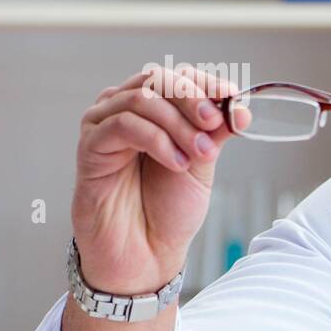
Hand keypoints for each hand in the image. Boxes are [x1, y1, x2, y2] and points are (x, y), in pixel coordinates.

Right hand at [72, 63, 250, 294]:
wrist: (146, 252)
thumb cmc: (169, 209)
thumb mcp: (202, 164)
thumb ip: (216, 133)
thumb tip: (240, 107)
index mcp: (156, 111)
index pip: (178, 77)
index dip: (206, 82)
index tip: (232, 96)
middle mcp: (126, 110)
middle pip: (158, 79)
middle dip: (193, 99)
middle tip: (215, 124)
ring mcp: (104, 125)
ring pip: (141, 98)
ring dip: (178, 124)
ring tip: (201, 154)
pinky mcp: (89, 146)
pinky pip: (122, 125)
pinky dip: (156, 140)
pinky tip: (177, 163)